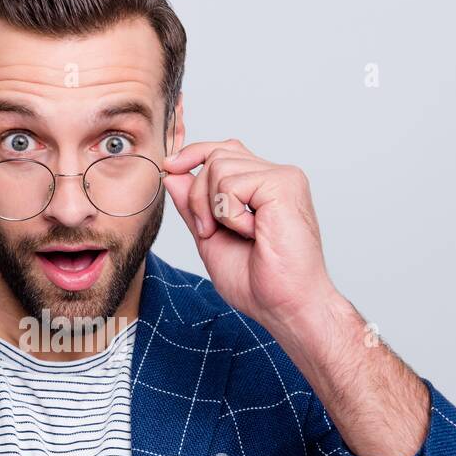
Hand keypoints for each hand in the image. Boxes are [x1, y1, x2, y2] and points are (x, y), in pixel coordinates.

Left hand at [163, 140, 339, 338]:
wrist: (286, 305)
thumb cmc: (259, 281)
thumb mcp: (210, 239)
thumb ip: (192, 206)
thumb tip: (172, 174)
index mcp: (261, 186)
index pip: (223, 150)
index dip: (194, 154)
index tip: (169, 167)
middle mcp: (274, 176)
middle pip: (215, 155)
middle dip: (198, 195)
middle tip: (209, 231)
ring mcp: (282, 177)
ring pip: (219, 164)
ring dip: (213, 207)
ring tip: (238, 234)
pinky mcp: (284, 184)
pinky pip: (231, 183)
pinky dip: (230, 214)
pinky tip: (253, 232)